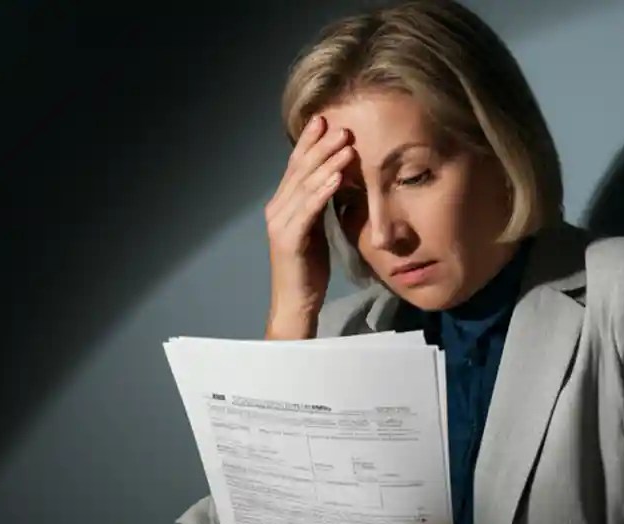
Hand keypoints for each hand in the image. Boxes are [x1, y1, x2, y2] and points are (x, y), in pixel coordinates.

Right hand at [263, 115, 355, 338]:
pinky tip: (337, 177)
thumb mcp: (316, 230)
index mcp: (283, 205)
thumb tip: (336, 180)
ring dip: (327, 164)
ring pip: (305, 186)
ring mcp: (280, 223)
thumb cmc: (308, 269)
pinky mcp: (288, 239)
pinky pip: (308, 210)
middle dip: (321, 146)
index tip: (325, 120)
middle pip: (300, 170)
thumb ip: (319, 205)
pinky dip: (323, 191)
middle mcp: (277, 209)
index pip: (296, 167)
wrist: (296, 303)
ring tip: (346, 146)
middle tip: (342, 127)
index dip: (309, 142)